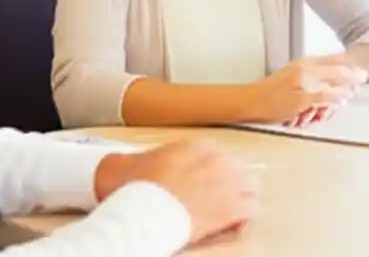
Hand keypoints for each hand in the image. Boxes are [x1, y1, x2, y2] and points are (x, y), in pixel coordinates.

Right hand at [95, 140, 260, 243]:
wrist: (143, 214)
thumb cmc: (133, 193)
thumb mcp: (117, 166)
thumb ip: (125, 160)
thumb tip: (117, 163)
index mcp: (193, 147)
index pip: (213, 154)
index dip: (208, 170)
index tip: (201, 180)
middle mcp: (216, 160)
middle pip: (234, 168)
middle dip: (227, 182)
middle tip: (217, 196)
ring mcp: (228, 183)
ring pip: (248, 186)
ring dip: (241, 196)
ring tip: (232, 207)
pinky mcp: (233, 207)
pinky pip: (250, 209)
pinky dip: (244, 216)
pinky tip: (236, 222)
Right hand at [254, 55, 366, 124]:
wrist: (253, 100)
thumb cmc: (271, 91)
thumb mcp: (291, 74)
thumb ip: (310, 73)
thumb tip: (328, 77)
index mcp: (303, 62)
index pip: (333, 58)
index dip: (349, 63)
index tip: (359, 67)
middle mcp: (305, 69)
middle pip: (339, 69)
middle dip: (354, 74)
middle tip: (363, 77)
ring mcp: (304, 82)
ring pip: (335, 83)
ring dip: (347, 88)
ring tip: (352, 92)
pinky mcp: (302, 97)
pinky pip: (325, 97)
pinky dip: (335, 99)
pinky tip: (341, 101)